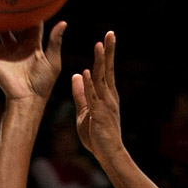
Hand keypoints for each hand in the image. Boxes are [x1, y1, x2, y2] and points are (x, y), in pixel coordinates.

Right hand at [0, 22, 64, 101]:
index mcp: (30, 44)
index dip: (26, 11)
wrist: (29, 98)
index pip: (27, 24)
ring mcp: (3, 53)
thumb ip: (55, 41)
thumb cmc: (43, 81)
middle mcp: (15, 46)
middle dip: (3, 14)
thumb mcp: (52, 60)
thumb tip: (63, 22)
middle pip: (7, 26)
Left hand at [71, 31, 123, 162]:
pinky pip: (93, 97)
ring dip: (100, 62)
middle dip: (109, 52)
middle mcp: (109, 97)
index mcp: (107, 96)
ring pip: (102, 80)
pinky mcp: (99, 115)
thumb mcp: (85, 111)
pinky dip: (90, 84)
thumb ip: (81, 93)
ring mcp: (105, 105)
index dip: (107, 54)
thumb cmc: (98, 136)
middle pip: (108, 70)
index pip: (107, 71)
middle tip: (110, 33)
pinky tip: (87, 71)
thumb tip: (77, 74)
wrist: (109, 154)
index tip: (107, 38)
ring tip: (99, 45)